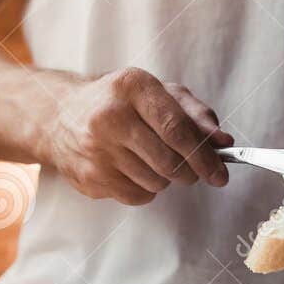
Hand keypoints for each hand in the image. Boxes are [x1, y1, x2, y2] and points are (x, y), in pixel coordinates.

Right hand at [42, 68, 232, 204]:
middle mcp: (110, 117)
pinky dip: (146, 188)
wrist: (60, 115)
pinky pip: (137, 196)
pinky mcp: (90, 177)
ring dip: (166, 178)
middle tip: (191, 169)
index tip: (220, 173)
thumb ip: (195, 114)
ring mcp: (96, 150)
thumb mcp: (158, 93)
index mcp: (132, 87)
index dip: (204, 156)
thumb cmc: (120, 102)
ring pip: (156, 182)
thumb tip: (223, 142)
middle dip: (190, 171)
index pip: (176, 129)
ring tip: (152, 159)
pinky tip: (134, 169)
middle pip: (169, 162)